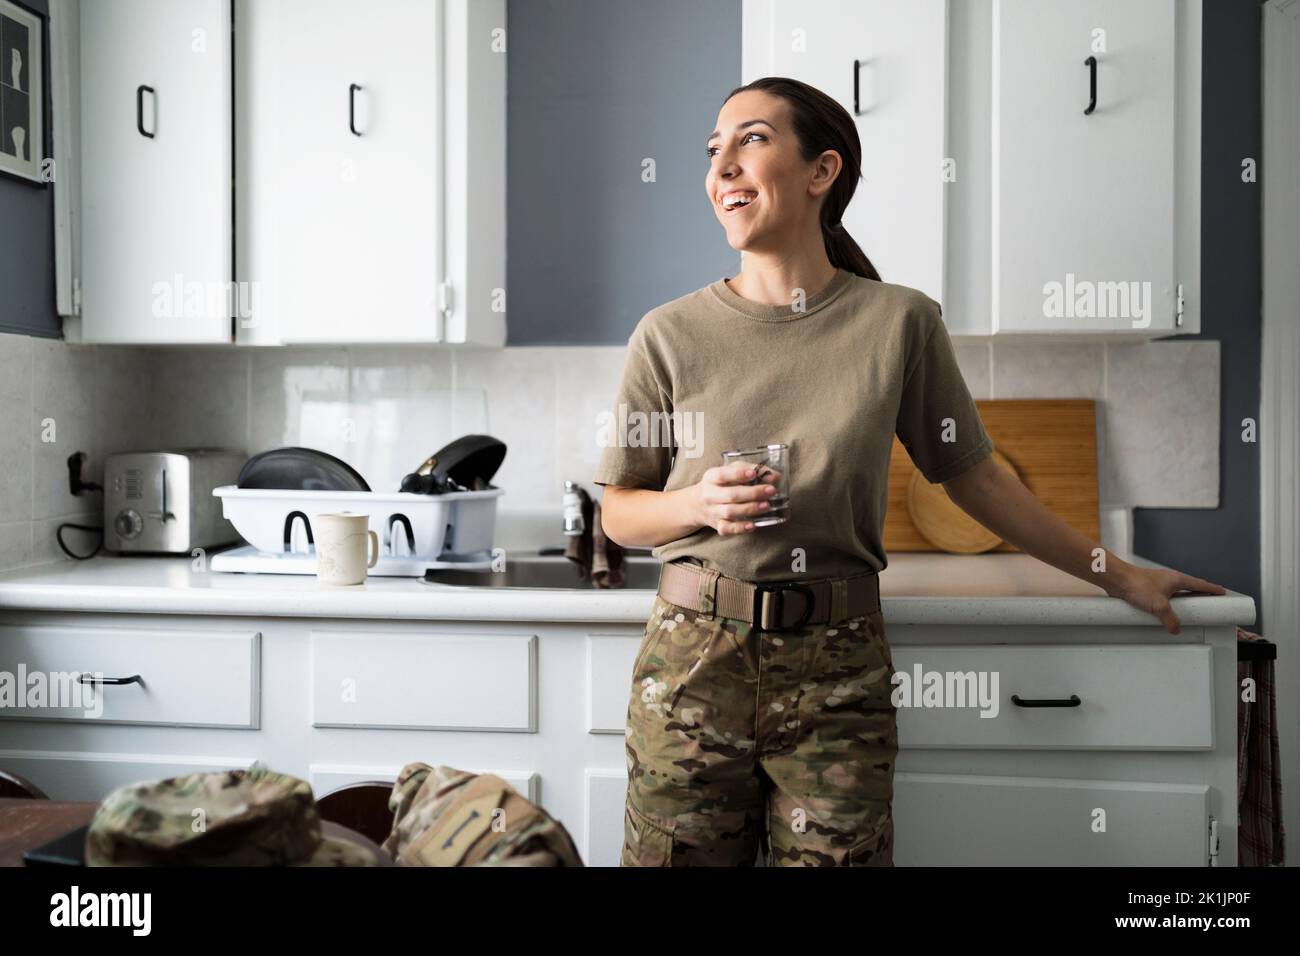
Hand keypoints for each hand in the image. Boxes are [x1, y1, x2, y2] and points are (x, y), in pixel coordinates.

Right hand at [690, 461, 779, 535]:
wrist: (697, 504)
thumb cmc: (721, 484)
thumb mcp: (729, 471)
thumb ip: (750, 469)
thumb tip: (774, 476)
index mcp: (711, 477)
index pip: (723, 475)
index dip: (738, 474)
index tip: (753, 473)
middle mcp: (709, 495)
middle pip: (731, 495)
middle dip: (753, 493)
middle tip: (771, 491)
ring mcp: (713, 511)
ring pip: (731, 512)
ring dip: (750, 509)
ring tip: (767, 505)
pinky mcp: (717, 525)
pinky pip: (727, 529)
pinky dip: (740, 528)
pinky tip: (753, 525)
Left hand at [1104, 565, 1226, 634]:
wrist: (1116, 579)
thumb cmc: (1137, 585)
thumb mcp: (1159, 606)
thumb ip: (1170, 620)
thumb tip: (1176, 629)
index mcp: (1177, 579)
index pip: (1200, 584)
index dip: (1212, 589)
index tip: (1222, 592)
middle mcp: (1168, 580)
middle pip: (1189, 588)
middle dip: (1199, 595)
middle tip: (1208, 601)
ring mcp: (1157, 584)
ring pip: (1175, 594)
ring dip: (1182, 601)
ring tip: (1188, 611)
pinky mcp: (1147, 590)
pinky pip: (1163, 598)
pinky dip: (1168, 605)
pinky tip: (1164, 613)